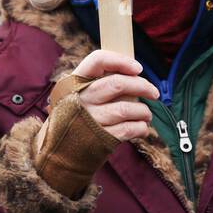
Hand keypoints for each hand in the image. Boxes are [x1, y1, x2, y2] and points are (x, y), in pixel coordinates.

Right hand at [32, 51, 159, 198]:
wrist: (58, 152)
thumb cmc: (76, 117)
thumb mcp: (78, 95)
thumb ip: (99, 82)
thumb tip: (135, 74)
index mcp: (74, 83)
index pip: (97, 60)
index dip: (120, 61)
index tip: (138, 68)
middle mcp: (80, 99)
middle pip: (117, 84)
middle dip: (142, 86)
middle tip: (154, 92)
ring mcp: (89, 120)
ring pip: (126, 108)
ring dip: (143, 111)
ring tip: (147, 114)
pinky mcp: (98, 139)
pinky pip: (128, 129)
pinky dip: (140, 127)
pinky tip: (142, 127)